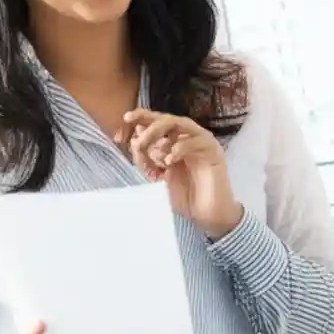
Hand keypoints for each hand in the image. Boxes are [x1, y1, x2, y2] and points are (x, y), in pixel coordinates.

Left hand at [117, 109, 243, 239]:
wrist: (206, 215)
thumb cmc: (184, 196)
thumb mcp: (158, 177)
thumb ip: (147, 160)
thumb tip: (135, 141)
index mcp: (174, 140)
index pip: (155, 122)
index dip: (138, 121)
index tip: (121, 131)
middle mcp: (187, 136)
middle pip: (166, 118)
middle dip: (146, 123)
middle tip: (135, 141)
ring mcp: (201, 141)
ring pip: (179, 123)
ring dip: (158, 132)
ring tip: (146, 147)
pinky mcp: (213, 150)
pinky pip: (195, 141)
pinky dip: (179, 148)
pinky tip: (169, 161)